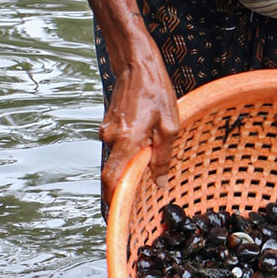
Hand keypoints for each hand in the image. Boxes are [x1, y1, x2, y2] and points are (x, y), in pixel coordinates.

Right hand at [99, 45, 179, 209]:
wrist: (136, 64)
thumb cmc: (155, 91)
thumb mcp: (169, 126)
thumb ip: (163, 157)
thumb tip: (159, 182)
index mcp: (126, 140)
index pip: (112, 179)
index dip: (113, 199)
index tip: (117, 213)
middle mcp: (110, 137)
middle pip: (113, 171)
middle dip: (125, 183)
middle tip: (141, 193)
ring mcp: (107, 130)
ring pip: (117, 157)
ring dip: (130, 163)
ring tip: (150, 158)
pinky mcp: (108, 124)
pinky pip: (117, 145)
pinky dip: (128, 150)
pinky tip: (144, 142)